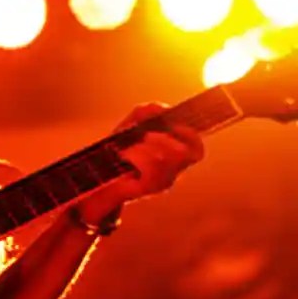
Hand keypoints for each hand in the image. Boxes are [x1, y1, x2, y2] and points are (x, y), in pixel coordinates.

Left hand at [74, 102, 204, 223]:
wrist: (100, 172)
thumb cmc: (122, 146)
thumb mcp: (132, 124)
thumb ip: (146, 112)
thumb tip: (160, 108)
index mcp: (175, 154)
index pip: (197, 148)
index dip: (191, 136)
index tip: (175, 125)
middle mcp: (174, 170)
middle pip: (186, 154)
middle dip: (166, 140)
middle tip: (147, 136)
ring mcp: (163, 181)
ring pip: (166, 161)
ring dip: (146, 149)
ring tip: (130, 147)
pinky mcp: (149, 189)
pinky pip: (151, 174)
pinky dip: (138, 160)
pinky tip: (127, 156)